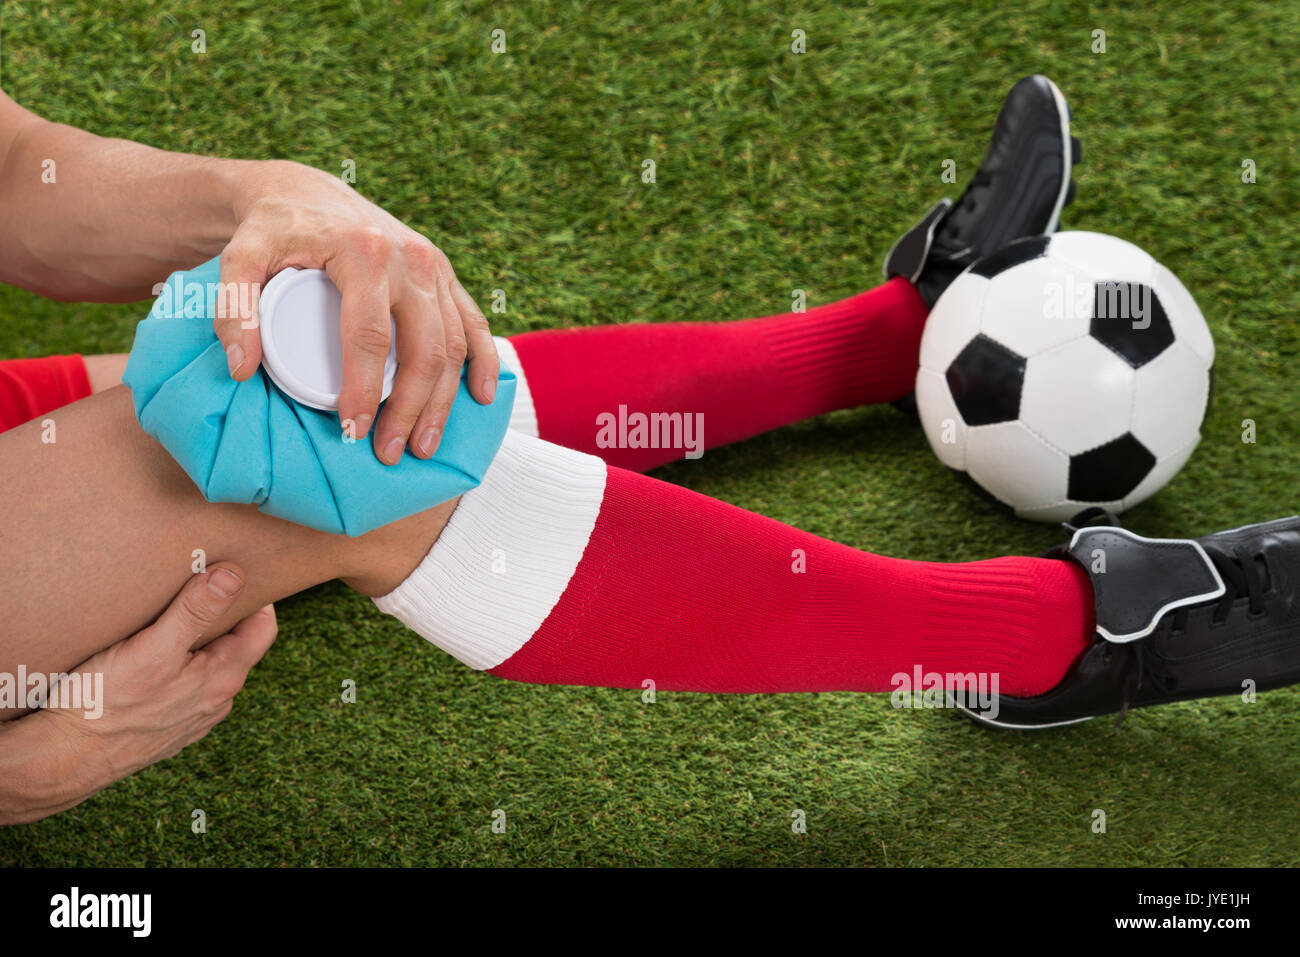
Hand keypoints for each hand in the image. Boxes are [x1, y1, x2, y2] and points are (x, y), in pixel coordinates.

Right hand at [30, 565, 275, 817]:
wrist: (60, 760)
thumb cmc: (103, 704)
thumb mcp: (153, 648)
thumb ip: (196, 611)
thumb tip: (233, 575)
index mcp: (224, 679)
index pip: (263, 627)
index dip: (255, 596)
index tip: (238, 569)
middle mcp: (216, 701)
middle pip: (237, 645)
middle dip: (224, 614)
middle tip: (201, 583)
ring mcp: (192, 717)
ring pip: (209, 666)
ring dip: (198, 641)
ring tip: (172, 615)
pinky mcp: (166, 727)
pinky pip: (184, 687)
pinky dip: (178, 665)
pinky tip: (151, 657)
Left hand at [214, 160, 498, 464]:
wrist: (306, 192)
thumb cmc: (272, 230)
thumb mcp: (240, 256)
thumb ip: (234, 308)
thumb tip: (243, 370)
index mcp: (363, 252)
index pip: (370, 335)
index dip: (364, 389)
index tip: (352, 431)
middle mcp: (409, 258)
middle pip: (423, 347)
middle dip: (410, 407)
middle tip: (391, 453)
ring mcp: (434, 266)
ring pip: (452, 344)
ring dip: (443, 400)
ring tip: (423, 445)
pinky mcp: (445, 273)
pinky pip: (474, 322)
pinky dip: (484, 362)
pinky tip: (481, 398)